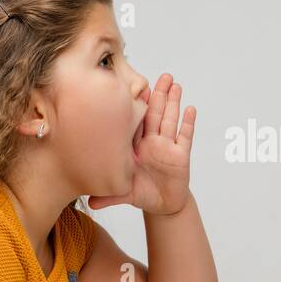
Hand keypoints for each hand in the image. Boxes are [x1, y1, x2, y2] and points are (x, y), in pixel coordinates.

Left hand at [89, 73, 195, 214]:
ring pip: (171, 120)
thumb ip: (108, 196)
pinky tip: (191, 109)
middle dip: (159, 95)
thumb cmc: (142, 193)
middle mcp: (151, 142)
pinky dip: (188, 123)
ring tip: (176, 84)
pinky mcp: (181, 155)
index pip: (136, 122)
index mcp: (135, 146)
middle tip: (162, 76)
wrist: (163, 205)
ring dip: (174, 102)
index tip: (136, 87)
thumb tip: (89, 203)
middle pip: (156, 114)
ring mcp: (167, 147)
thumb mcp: (123, 193)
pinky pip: (185, 136)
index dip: (137, 105)